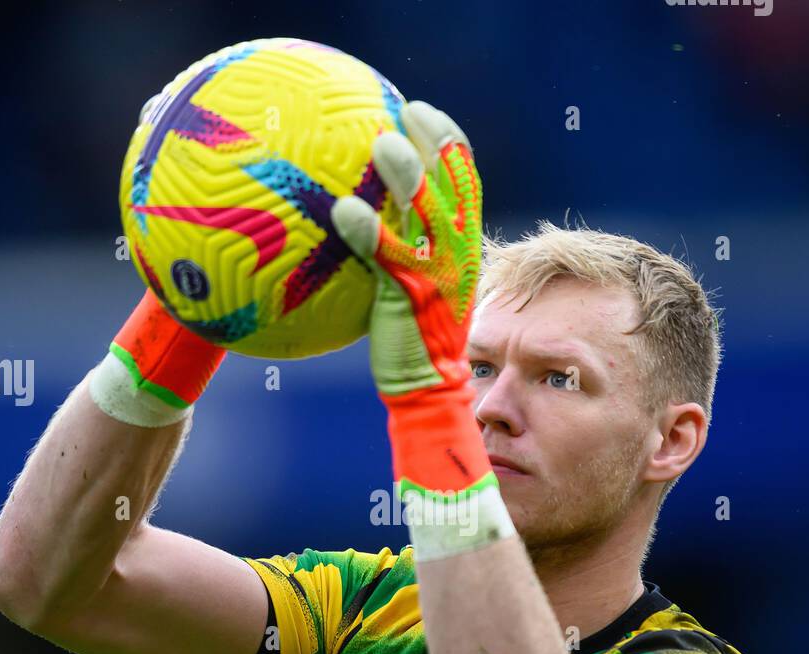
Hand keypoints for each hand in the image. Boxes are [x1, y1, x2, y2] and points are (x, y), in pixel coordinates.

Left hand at [331, 101, 482, 399]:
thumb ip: (399, 248)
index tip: (423, 113)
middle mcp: (458, 254)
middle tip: (410, 110)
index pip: (465, 184)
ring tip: (382, 144)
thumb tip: (359, 214)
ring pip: (429, 216)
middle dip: (438, 143)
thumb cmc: (411, 337)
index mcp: (462, 247)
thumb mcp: (412, 286)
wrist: (427, 387)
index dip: (449, 144)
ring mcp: (439, 274)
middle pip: (457, 187)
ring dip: (407, 178)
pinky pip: (389, 258)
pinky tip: (343, 210)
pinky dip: (369, 233)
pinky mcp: (414, 297)